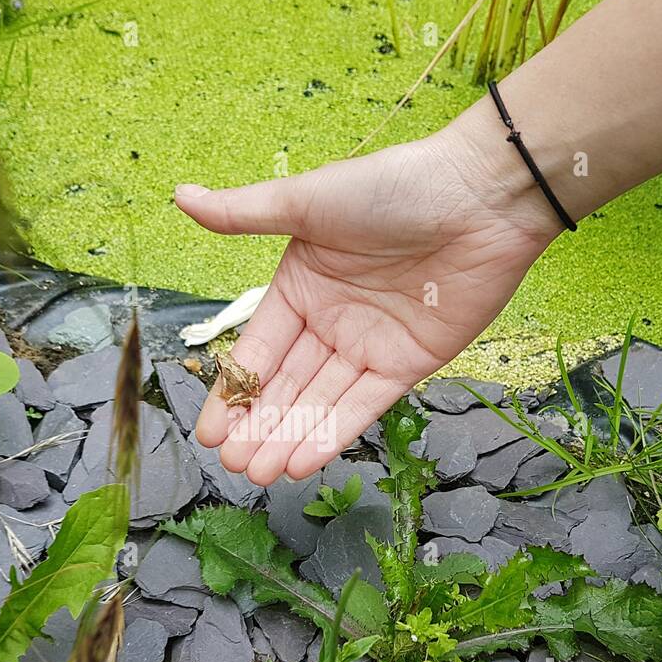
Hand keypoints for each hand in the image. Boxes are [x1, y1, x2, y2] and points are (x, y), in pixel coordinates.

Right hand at [175, 102, 560, 486]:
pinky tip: (304, 461)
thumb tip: (180, 196)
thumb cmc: (393, 187)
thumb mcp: (308, 200)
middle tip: (234, 465)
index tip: (210, 433)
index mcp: (301, 286)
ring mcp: (369, 346)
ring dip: (290, 439)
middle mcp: (331, 321)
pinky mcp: (409, 364)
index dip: (234, 392)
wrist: (480, 197)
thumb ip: (244, 214)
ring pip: (321, 403)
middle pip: (287, 386)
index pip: (258, 350)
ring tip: (260, 475)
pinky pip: (365, 405)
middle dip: (259, 427)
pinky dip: (335, 433)